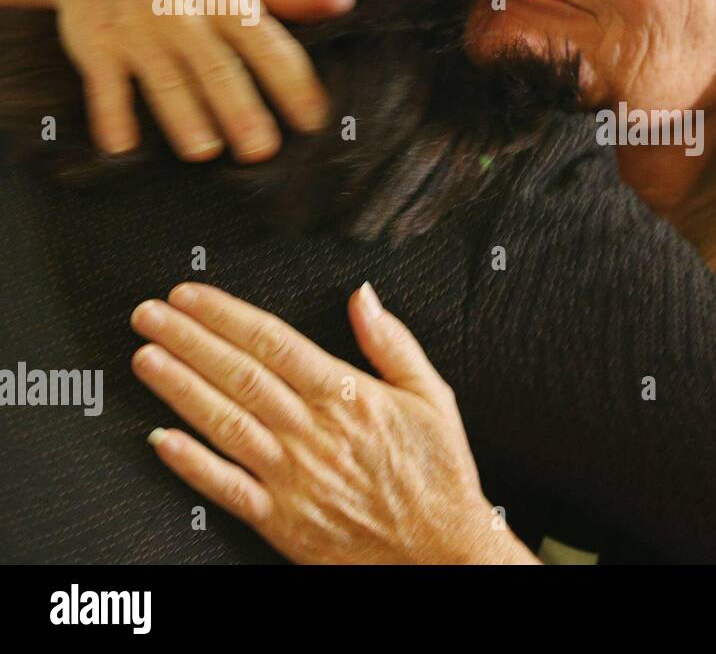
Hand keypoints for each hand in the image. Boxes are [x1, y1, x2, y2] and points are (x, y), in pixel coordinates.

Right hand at [47, 0, 352, 161]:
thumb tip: (346, 0)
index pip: (269, 46)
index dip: (293, 85)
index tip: (314, 121)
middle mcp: (183, 15)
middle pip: (217, 68)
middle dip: (239, 109)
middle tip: (261, 150)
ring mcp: (138, 31)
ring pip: (164, 80)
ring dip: (183, 116)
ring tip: (204, 151)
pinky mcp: (96, 45)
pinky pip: (105, 85)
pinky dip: (110, 115)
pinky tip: (122, 146)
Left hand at [129, 281, 537, 563]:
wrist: (441, 549)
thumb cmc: (437, 472)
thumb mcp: (431, 395)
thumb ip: (391, 342)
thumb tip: (363, 296)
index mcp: (348, 396)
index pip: (274, 344)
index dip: (226, 315)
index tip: (191, 296)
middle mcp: (314, 433)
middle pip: (239, 375)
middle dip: (188, 340)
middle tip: (150, 315)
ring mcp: (293, 477)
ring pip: (225, 423)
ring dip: (179, 388)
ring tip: (145, 358)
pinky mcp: (281, 519)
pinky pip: (226, 488)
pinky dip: (191, 464)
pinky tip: (160, 440)